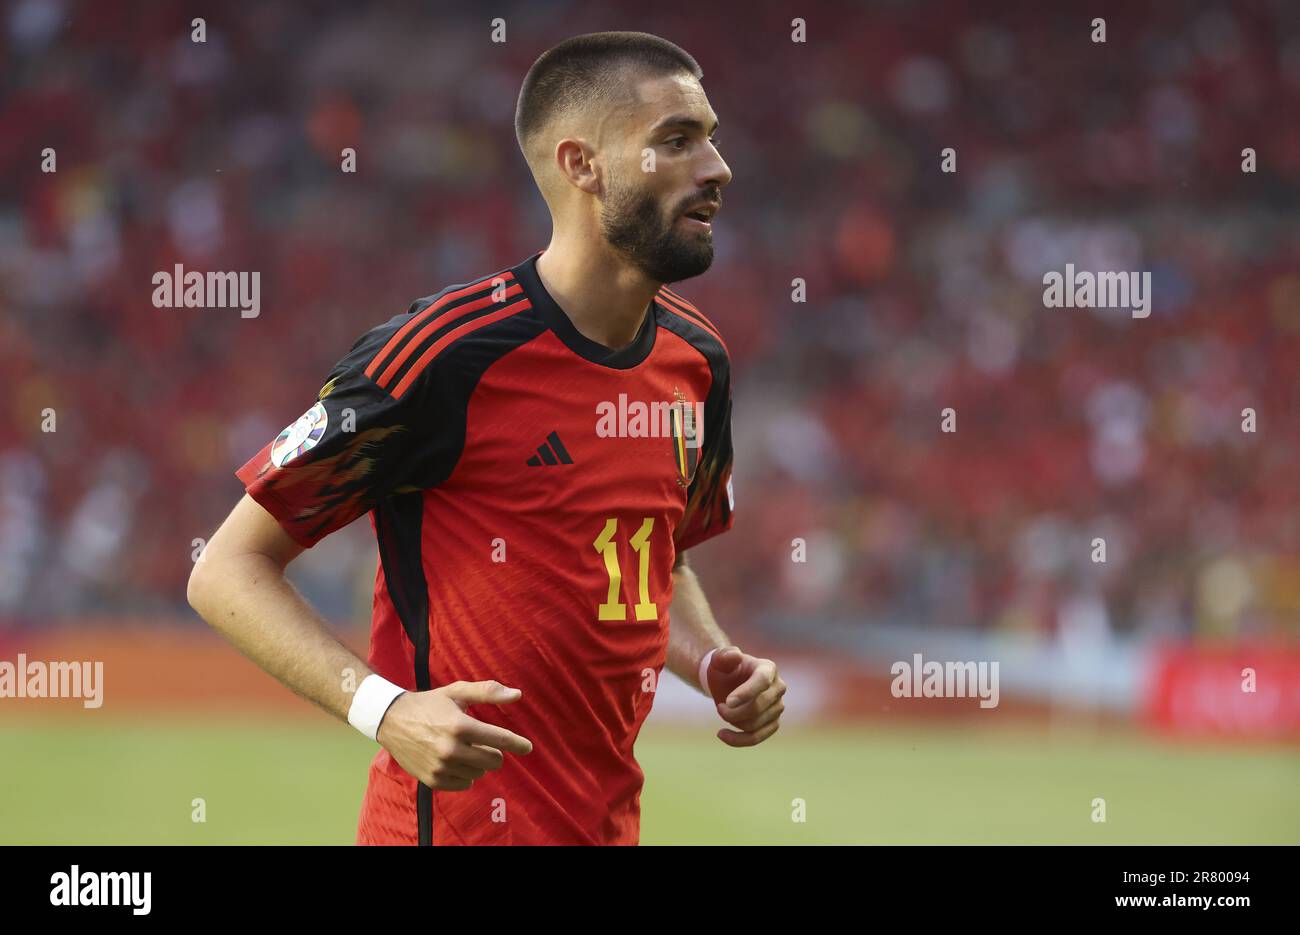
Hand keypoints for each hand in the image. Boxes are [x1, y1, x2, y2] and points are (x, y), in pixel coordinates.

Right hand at [376, 680, 532, 790]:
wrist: (392, 721)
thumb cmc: (430, 704)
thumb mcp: (457, 692)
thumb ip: (488, 692)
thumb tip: (517, 694)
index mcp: (459, 725)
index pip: (500, 740)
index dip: (517, 744)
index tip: (527, 748)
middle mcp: (450, 749)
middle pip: (493, 761)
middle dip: (493, 751)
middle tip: (482, 742)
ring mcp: (441, 767)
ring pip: (479, 773)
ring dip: (477, 762)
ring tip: (463, 748)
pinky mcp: (433, 780)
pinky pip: (465, 784)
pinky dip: (465, 774)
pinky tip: (456, 761)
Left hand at [702, 646, 785, 746]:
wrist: (728, 682)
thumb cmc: (725, 669)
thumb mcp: (720, 659)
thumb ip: (724, 655)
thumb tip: (735, 655)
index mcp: (768, 668)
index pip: (762, 682)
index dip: (745, 693)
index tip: (726, 702)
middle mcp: (778, 687)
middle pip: (758, 707)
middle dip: (733, 712)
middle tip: (719, 706)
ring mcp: (778, 707)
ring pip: (755, 724)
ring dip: (733, 722)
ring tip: (721, 711)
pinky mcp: (773, 723)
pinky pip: (757, 737)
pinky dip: (738, 740)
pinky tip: (722, 734)